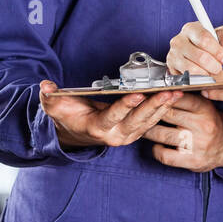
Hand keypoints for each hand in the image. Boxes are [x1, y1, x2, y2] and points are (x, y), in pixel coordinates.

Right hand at [39, 80, 176, 148]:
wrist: (74, 132)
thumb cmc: (67, 116)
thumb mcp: (53, 106)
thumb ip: (50, 96)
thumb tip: (45, 86)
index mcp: (96, 128)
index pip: (113, 117)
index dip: (124, 106)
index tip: (136, 94)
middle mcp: (115, 135)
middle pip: (137, 121)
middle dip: (154, 106)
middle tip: (168, 92)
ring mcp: (127, 135)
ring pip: (148, 122)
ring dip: (163, 107)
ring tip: (177, 92)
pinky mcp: (135, 132)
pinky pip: (151, 121)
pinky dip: (163, 110)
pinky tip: (174, 97)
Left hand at [141, 90, 222, 171]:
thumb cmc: (211, 124)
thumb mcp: (206, 107)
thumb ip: (188, 99)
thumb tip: (162, 88)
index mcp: (206, 110)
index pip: (180, 98)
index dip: (162, 95)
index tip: (149, 94)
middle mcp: (203, 127)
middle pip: (167, 114)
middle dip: (151, 111)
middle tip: (140, 109)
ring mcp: (197, 145)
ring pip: (162, 135)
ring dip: (149, 131)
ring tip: (144, 127)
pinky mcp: (192, 161)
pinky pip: (165, 155)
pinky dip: (156, 150)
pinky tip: (157, 145)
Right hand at [167, 21, 222, 80]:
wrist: (201, 51)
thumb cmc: (211, 43)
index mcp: (191, 29)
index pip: (204, 39)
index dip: (218, 52)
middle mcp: (178, 41)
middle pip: (200, 57)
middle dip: (215, 65)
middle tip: (219, 67)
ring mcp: (172, 55)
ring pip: (192, 70)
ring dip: (206, 74)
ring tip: (210, 71)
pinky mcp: (171, 69)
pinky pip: (187, 79)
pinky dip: (198, 80)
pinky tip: (202, 75)